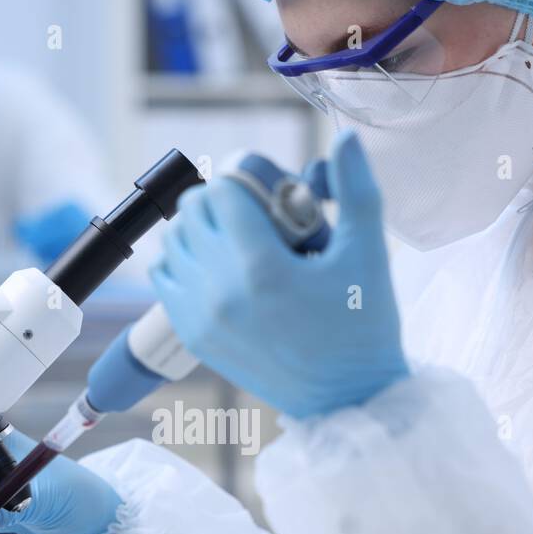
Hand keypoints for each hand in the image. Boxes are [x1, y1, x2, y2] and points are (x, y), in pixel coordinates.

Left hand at [151, 130, 408, 418]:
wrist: (347, 398)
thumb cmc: (363, 327)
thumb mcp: (368, 254)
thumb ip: (357, 189)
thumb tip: (346, 135)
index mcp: (261, 267)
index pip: (223, 189)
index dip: (250, 181)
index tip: (276, 196)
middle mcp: (220, 291)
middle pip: (193, 210)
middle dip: (226, 203)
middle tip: (263, 219)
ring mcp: (201, 317)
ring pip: (173, 241)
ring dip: (202, 230)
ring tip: (242, 244)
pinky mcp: (194, 336)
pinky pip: (164, 277)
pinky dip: (184, 263)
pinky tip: (220, 268)